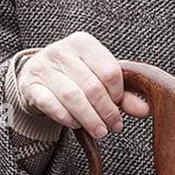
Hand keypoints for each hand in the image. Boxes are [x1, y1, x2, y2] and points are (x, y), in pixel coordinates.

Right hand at [15, 31, 150, 136]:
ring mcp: (43, 67)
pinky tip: (76, 125)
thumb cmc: (73, 75)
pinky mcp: (30, 85)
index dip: (118, 93)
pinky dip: (67, 118)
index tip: (119, 105)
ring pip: (72, 96)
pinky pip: (51, 105)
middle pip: (92, 86)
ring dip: (89, 118)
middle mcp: (61, 51)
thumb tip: (145, 109)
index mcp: (83, 43)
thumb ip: (122, 93)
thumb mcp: (98, 78)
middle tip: (114, 126)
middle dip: (106, 111)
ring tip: (100, 131)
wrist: (35, 75)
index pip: (109, 70)